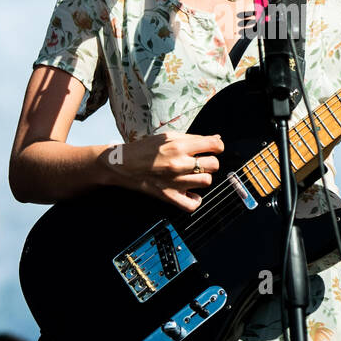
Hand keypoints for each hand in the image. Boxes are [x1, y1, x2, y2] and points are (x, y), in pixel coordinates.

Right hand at [104, 132, 223, 212]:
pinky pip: (192, 204)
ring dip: (202, 178)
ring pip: (206, 182)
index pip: (214, 145)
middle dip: (210, 161)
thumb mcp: (168, 136)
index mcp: (179, 145)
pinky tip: (190, 192)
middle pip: (214, 164)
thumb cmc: (145, 149)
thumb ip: (193, 138)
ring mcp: (175, 181)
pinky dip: (195, 200)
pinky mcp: (169, 196)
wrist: (123, 165)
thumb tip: (217, 139)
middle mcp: (179, 163)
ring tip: (193, 175)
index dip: (217, 146)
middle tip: (200, 161)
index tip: (213, 148)